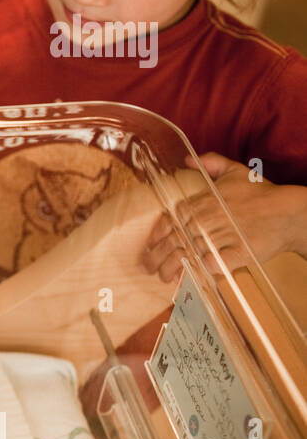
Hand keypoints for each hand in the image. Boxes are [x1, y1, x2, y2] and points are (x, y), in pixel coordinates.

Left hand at [142, 153, 304, 280]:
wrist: (290, 213)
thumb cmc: (262, 193)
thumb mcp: (236, 171)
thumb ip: (211, 162)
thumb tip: (187, 159)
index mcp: (201, 202)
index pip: (169, 221)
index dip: (156, 236)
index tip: (150, 245)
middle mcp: (205, 220)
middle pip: (173, 241)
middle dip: (156, 256)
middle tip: (147, 267)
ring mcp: (218, 238)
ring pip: (186, 255)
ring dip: (171, 268)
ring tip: (162, 277)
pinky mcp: (233, 254)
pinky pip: (208, 266)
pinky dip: (196, 272)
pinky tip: (186, 279)